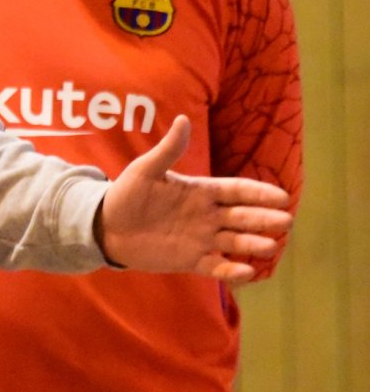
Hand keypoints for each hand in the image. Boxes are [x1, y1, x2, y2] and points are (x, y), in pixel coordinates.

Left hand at [97, 115, 293, 283]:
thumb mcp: (145, 170)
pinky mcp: (190, 260)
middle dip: (264, 219)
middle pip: (242, 216)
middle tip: (285, 221)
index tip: (281, 196)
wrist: (106, 227)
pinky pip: (215, 266)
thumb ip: (168, 150)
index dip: (258, 193)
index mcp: (200, 191)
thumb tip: (183, 119)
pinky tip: (247, 272)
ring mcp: (201, 238)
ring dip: (253, 244)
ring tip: (271, 246)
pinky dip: (231, 270)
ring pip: (234, 241)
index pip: (236, 190)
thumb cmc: (127, 194)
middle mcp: (207, 215)